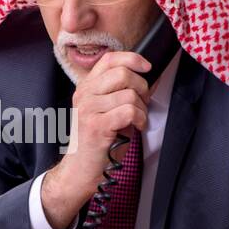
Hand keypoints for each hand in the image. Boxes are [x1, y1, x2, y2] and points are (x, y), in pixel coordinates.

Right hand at [41, 51, 151, 228]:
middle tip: (142, 103)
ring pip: (129, 94)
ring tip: (137, 121)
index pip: (109, 59)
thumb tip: (148, 78)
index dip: (132, 58)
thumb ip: (122, 92)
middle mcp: (84, 95)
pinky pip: (129, 111)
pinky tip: (135, 128)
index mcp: (86, 87)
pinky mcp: (96, 125)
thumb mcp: (107, 111)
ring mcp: (88, 109)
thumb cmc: (98, 142)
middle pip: (122, 73)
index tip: (147, 67)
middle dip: (142, 87)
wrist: (80, 170)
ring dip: (141, 109)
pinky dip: (139, 120)